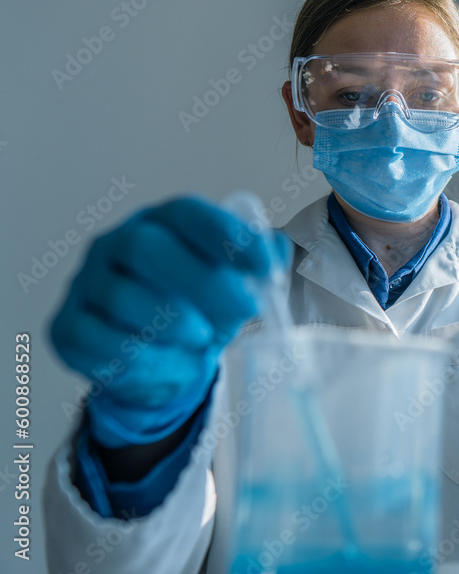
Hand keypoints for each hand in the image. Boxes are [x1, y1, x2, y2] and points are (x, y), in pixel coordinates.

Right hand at [50, 197, 289, 446]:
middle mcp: (117, 244)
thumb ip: (258, 263)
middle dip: (200, 281)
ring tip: (202, 339)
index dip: (226, 236)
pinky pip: (93, 338)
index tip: (264, 266)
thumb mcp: (235, 284)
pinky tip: (163, 360)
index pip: (188, 214)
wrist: (157, 360)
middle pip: (145, 248)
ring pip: (118, 296)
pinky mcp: (67, 326)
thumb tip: (275, 249)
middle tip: (244, 309)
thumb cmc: (198, 308)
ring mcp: (86, 283)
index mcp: (162, 223)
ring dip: (168, 322)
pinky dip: (135, 354)